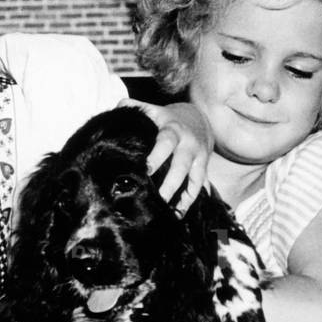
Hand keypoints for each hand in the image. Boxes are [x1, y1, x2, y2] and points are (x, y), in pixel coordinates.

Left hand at [120, 98, 212, 214]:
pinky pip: (198, 186)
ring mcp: (198, 157)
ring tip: (167, 211)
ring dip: (181, 195)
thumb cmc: (168, 119)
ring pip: (193, 178)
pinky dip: (189, 200)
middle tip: (157, 198)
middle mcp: (188, 144)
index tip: (145, 170)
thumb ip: (137, 107)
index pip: (165, 143)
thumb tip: (119, 107)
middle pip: (181, 165)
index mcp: (172, 130)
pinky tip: (178, 214)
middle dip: (170, 182)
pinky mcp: (203, 167)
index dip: (157, 156)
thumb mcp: (155, 110)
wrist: (199, 118)